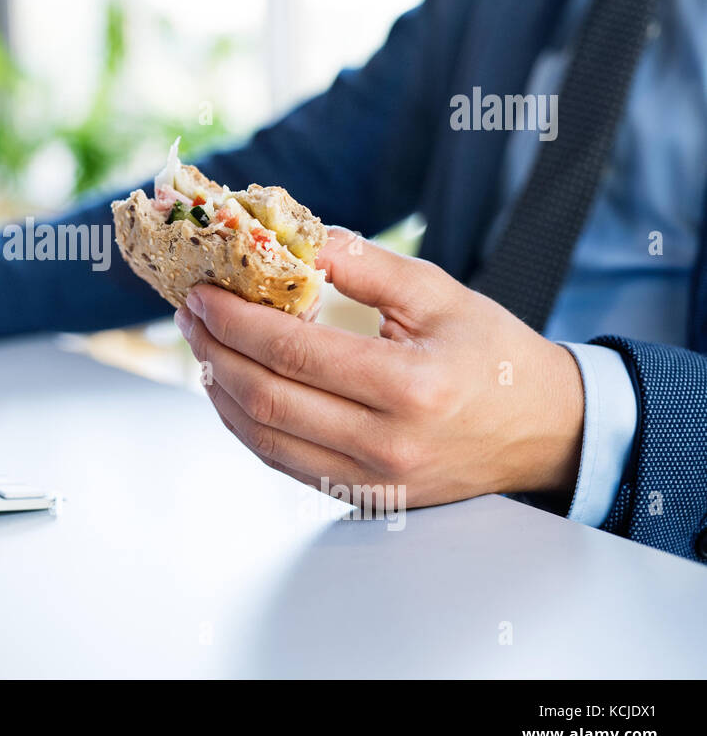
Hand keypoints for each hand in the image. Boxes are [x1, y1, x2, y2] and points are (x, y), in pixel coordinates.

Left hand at [174, 227, 583, 507]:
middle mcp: (387, 445)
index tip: (204, 292)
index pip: (294, 353)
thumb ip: (363, 265)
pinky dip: (247, 425)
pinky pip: (284, 464)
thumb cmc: (494, 355)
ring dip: (221, 390)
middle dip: (216, 351)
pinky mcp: (364, 498)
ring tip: (202, 345)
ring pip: (265, 440)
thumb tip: (294, 237)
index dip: (236, 321)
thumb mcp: (439, 293)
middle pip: (267, 400)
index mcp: (410, 387)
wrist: (545, 432)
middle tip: (190, 314)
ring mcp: (373, 482)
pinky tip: (233, 387)